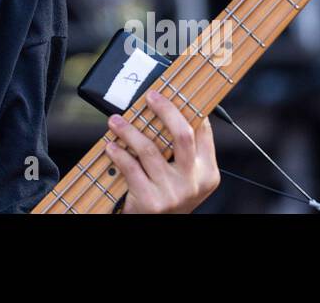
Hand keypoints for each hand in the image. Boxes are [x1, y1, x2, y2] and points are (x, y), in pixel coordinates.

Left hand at [104, 89, 220, 213]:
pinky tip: (111, 145)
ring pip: (149, 149)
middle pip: (182, 135)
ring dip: (129, 130)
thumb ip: (183, 152)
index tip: (169, 92)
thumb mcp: (185, 177)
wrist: (156, 226)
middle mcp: (193, 182)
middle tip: (150, 96)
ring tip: (115, 121)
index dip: (187, 109)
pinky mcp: (151, 201)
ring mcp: (173, 192)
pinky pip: (130, 167)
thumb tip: (168, 111)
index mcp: (207, 173)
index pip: (202, 132)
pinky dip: (118, 153)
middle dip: (165, 110)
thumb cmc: (168, 195)